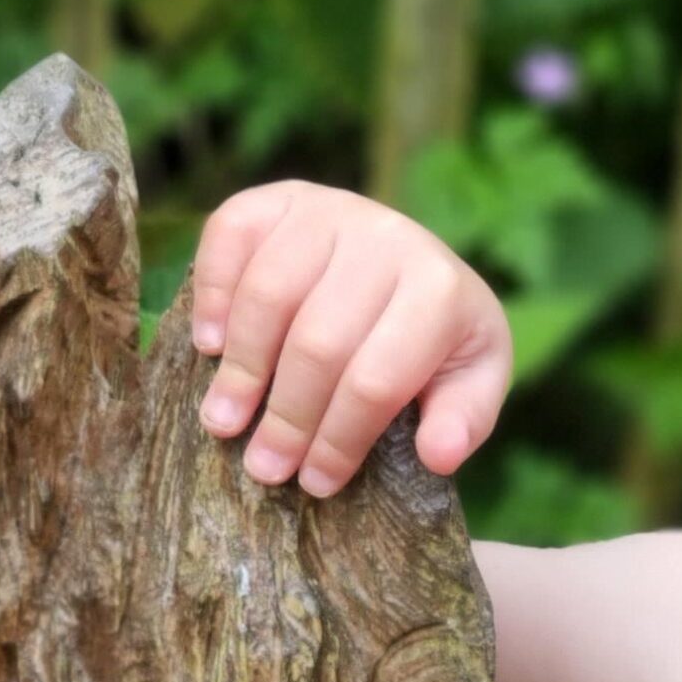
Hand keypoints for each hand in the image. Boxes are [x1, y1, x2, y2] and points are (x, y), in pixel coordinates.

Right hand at [184, 180, 510, 495]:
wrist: (412, 261)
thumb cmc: (435, 337)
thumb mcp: (470, 380)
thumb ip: (464, 420)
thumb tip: (438, 456)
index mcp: (439, 291)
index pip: (377, 378)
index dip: (341, 438)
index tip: (315, 483)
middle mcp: (384, 237)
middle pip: (317, 343)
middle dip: (288, 417)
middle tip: (264, 469)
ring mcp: (328, 210)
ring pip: (268, 294)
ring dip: (242, 368)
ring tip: (224, 423)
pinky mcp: (279, 199)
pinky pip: (228, 238)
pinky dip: (211, 292)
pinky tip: (211, 346)